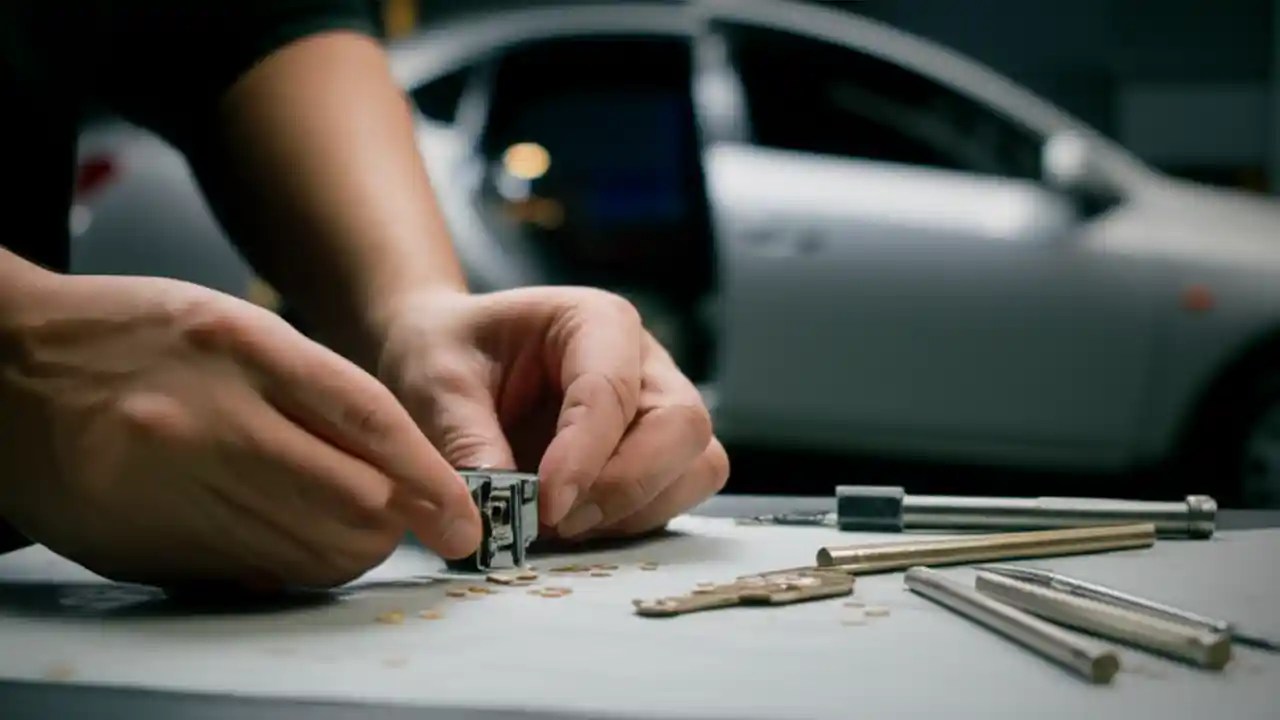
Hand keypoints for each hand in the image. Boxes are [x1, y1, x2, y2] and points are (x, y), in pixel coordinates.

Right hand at [0, 274, 481, 589]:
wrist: (5, 368)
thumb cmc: (132, 336)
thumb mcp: (231, 325)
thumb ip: (313, 391)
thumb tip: (396, 474)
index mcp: (238, 347)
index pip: (366, 419)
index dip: (428, 476)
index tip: (463, 515)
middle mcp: (207, 419)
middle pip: (350, 498)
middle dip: (398, 524)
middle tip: (413, 522)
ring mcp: (169, 486)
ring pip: (307, 550)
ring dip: (353, 553)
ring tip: (357, 532)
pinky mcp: (141, 543)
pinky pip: (250, 574)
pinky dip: (292, 569)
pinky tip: (293, 544)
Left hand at [373, 287, 729, 539]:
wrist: (450, 361)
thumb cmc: (448, 354)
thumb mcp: (436, 384)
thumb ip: (465, 441)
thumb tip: (496, 514)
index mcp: (595, 321)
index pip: (612, 392)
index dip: (586, 456)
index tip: (544, 505)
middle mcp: (644, 362)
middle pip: (683, 427)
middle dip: (628, 484)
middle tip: (558, 519)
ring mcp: (658, 408)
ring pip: (697, 465)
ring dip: (636, 508)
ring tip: (560, 522)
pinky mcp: (656, 454)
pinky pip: (676, 495)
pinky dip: (634, 520)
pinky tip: (573, 521)